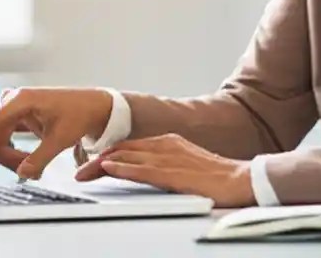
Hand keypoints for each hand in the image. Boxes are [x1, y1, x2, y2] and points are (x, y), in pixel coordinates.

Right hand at [0, 87, 112, 180]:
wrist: (92, 106)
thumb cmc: (78, 115)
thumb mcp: (61, 139)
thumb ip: (39, 159)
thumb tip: (22, 174)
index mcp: (22, 101)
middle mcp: (13, 102)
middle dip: (8, 158)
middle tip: (30, 171)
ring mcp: (13, 109)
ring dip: (12, 156)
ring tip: (34, 164)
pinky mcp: (16, 116)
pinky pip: (4, 136)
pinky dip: (14, 151)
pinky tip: (27, 157)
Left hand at [73, 133, 253, 206]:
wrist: (241, 179)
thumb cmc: (217, 176)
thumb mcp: (185, 163)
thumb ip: (164, 164)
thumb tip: (143, 170)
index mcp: (167, 142)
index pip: (129, 146)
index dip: (108, 154)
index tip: (91, 163)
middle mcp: (165, 145)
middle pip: (123, 150)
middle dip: (98, 160)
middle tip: (79, 171)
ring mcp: (169, 158)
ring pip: (127, 157)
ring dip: (102, 165)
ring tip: (83, 172)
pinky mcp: (174, 173)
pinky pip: (142, 170)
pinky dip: (122, 169)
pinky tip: (108, 170)